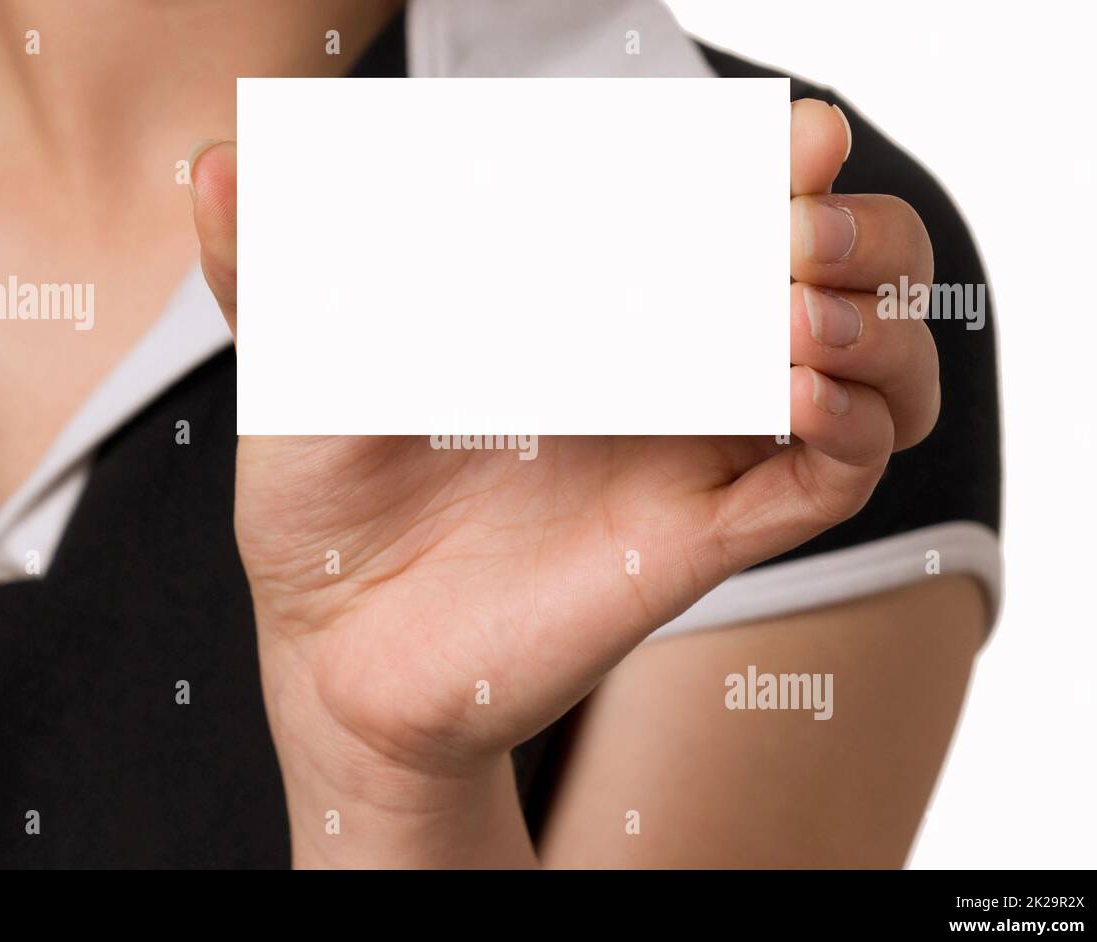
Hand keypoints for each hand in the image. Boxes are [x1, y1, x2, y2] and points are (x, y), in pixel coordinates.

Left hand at [189, 99, 937, 864]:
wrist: (338, 651)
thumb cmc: (324, 505)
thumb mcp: (297, 371)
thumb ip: (271, 263)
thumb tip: (216, 157)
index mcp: (589, 304)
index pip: (729, 205)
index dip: (778, 160)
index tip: (786, 135)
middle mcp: (662, 366)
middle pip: (846, 271)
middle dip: (859, 228)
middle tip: (795, 216)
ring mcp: (695, 452)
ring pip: (880, 370)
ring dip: (878, 321)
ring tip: (795, 311)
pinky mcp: (705, 537)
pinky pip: (835, 474)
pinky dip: (854, 423)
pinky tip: (796, 390)